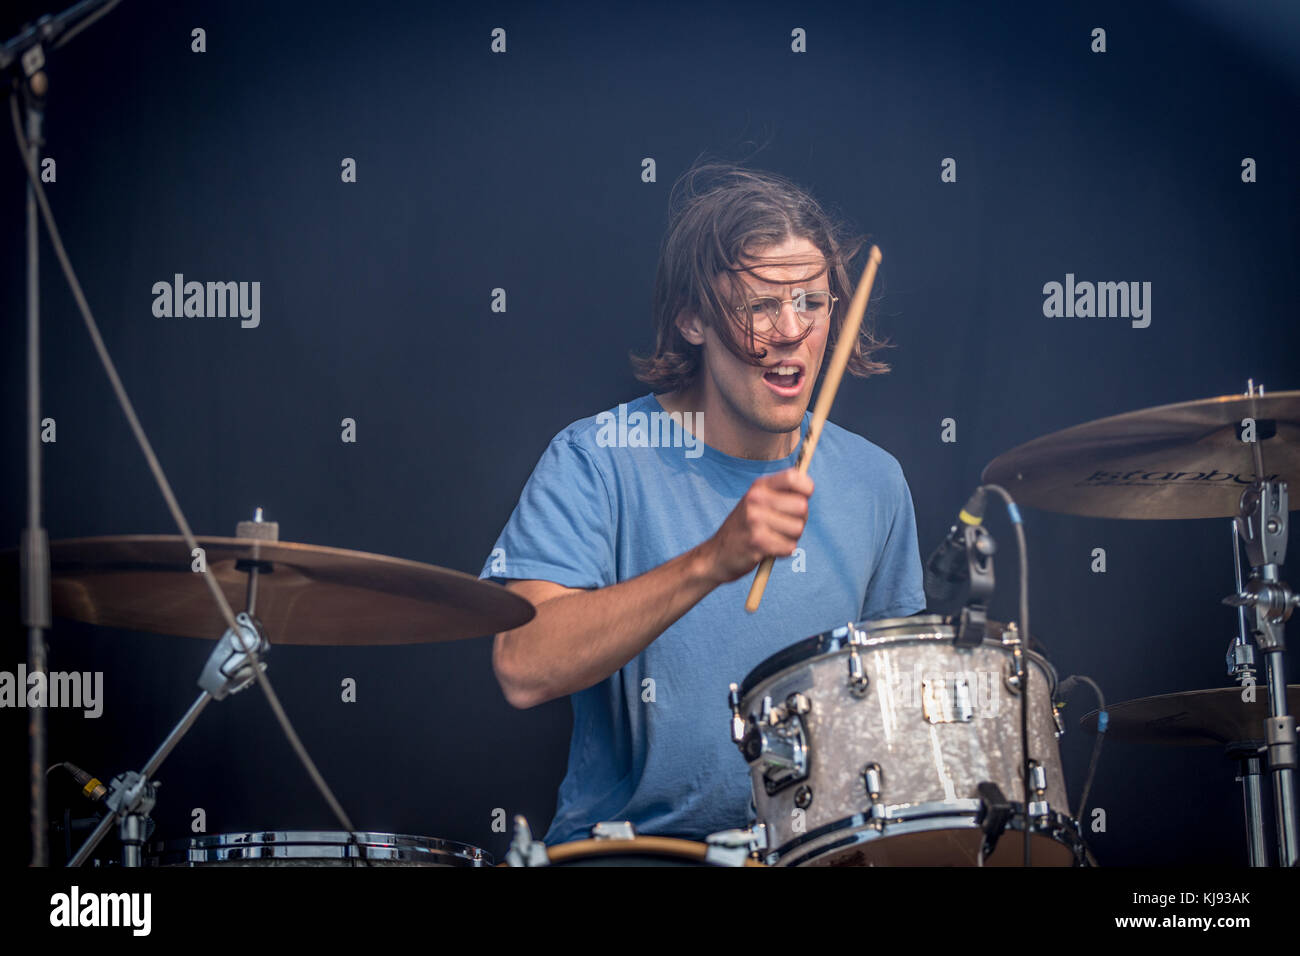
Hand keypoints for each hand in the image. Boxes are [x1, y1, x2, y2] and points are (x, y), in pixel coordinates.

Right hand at [701, 468, 813, 583]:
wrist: (716, 555)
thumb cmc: (745, 528)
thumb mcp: (757, 502)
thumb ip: (781, 494)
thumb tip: (809, 487)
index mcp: (758, 486)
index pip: (794, 477)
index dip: (806, 489)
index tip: (802, 499)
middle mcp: (755, 499)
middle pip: (802, 506)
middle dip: (799, 520)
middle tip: (783, 526)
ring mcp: (755, 520)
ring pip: (797, 529)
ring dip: (790, 538)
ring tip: (773, 538)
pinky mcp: (757, 541)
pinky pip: (789, 547)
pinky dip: (783, 552)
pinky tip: (768, 550)